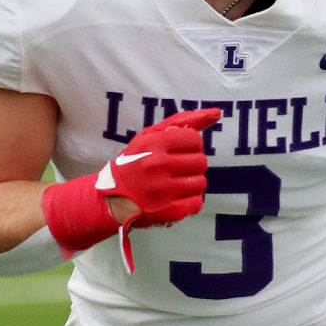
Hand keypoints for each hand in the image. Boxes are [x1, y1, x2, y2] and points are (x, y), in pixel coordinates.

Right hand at [41, 106, 221, 272]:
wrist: (110, 198)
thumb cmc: (133, 163)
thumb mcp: (150, 136)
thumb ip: (183, 122)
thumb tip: (216, 113)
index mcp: (153, 144)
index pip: (194, 139)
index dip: (191, 145)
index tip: (179, 151)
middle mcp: (157, 165)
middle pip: (201, 161)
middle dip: (192, 164)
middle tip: (176, 169)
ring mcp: (163, 191)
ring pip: (201, 183)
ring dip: (192, 183)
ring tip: (176, 184)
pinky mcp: (167, 212)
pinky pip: (197, 203)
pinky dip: (190, 201)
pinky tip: (176, 198)